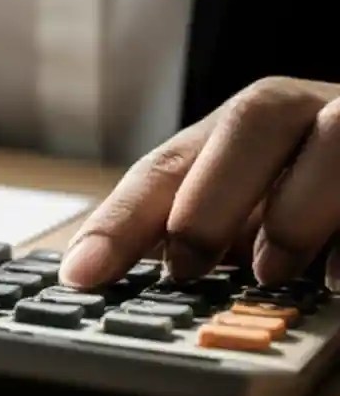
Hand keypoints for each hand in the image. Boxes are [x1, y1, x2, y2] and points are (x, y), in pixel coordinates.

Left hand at [61, 77, 339, 288]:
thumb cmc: (318, 208)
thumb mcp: (249, 224)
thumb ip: (190, 240)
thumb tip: (100, 283)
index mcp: (247, 131)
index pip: (167, 164)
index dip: (120, 219)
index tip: (80, 277)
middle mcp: (311, 112)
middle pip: (254, 116)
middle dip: (211, 197)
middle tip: (188, 265)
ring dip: (297, 206)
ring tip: (274, 268)